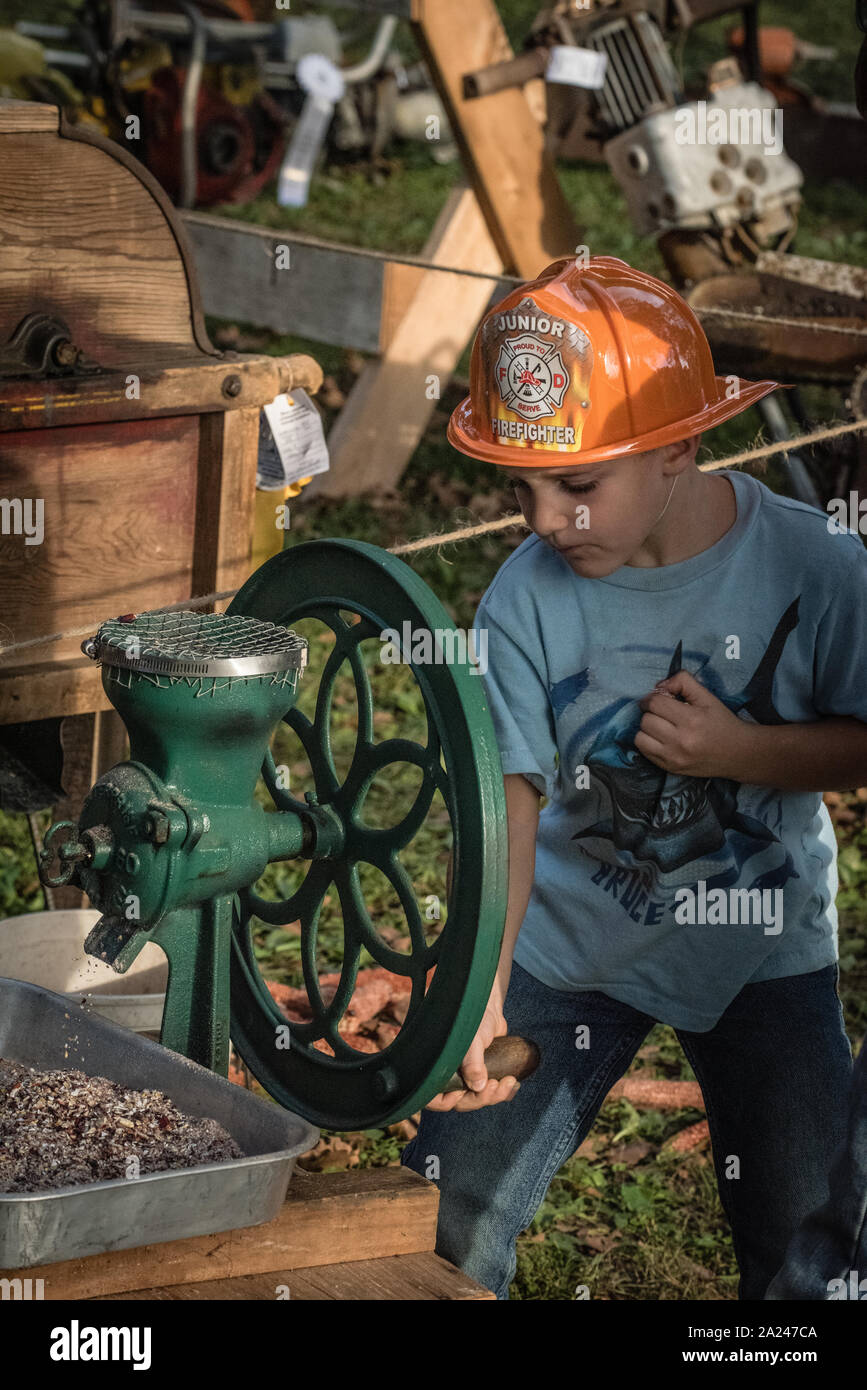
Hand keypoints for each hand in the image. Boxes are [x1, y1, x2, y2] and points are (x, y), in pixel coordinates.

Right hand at [424, 981, 520, 1112]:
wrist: (486, 1006)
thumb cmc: (471, 1015)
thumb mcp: (471, 1036)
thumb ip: (472, 1061)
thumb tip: (477, 1086)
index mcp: (434, 1066)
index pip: (432, 1098)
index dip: (446, 1102)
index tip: (464, 1091)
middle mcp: (447, 1074)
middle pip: (460, 1102)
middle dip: (480, 1098)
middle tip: (496, 1085)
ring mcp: (465, 1077)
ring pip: (476, 1098)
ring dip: (494, 1096)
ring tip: (509, 1081)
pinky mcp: (482, 1075)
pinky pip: (490, 1092)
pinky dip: (502, 1092)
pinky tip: (514, 1084)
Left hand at [634, 669, 752, 778]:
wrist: (738, 754)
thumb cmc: (722, 722)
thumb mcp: (707, 696)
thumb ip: (683, 682)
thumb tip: (659, 685)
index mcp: (691, 720)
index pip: (654, 704)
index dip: (653, 698)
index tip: (659, 699)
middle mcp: (681, 741)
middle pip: (645, 720)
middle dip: (651, 713)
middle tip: (663, 713)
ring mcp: (674, 758)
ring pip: (639, 738)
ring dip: (647, 729)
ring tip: (661, 726)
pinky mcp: (670, 769)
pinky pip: (644, 752)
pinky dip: (648, 743)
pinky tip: (662, 739)